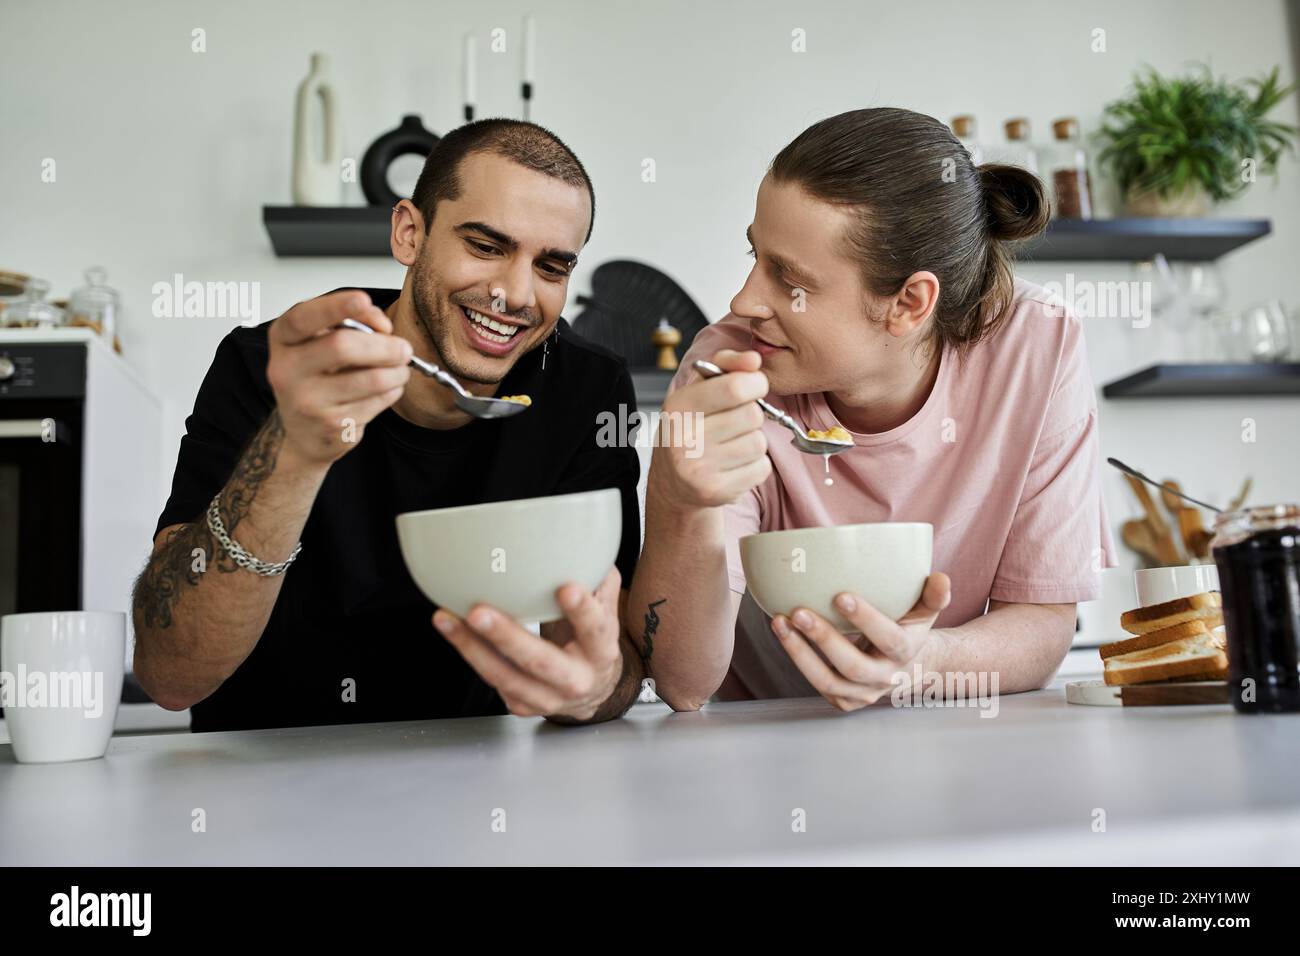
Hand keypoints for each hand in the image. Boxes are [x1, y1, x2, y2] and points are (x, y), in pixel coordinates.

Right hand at [267, 290, 412, 467]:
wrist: (303, 432)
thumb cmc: (316, 377)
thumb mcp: (322, 340)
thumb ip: (350, 321)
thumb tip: (381, 325)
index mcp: (283, 338)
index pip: (303, 318)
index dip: (335, 307)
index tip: (363, 299)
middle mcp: (287, 369)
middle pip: (342, 346)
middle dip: (384, 345)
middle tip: (404, 348)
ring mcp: (307, 401)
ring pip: (370, 378)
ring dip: (397, 371)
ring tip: (400, 369)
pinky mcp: (331, 425)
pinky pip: (377, 401)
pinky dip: (393, 391)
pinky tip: (388, 388)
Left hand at [432, 568, 624, 720]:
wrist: (592, 690)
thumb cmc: (592, 642)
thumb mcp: (604, 613)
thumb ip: (598, 582)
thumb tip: (584, 545)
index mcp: (600, 651)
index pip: (595, 629)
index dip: (581, 611)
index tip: (566, 589)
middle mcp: (575, 679)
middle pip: (540, 662)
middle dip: (507, 637)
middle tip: (479, 613)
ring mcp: (547, 697)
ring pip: (505, 676)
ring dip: (471, 646)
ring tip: (447, 619)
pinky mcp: (521, 704)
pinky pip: (491, 678)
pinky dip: (469, 652)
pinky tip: (452, 630)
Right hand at [648, 348, 771, 509]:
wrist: (673, 481)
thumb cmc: (690, 428)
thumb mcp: (698, 389)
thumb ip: (726, 364)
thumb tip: (754, 360)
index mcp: (679, 407)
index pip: (735, 387)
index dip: (755, 383)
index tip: (752, 387)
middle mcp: (684, 439)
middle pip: (753, 416)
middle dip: (751, 415)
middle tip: (734, 421)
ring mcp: (700, 469)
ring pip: (759, 443)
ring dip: (752, 441)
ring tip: (731, 444)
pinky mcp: (717, 491)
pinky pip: (761, 468)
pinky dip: (755, 465)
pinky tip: (733, 464)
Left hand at [771, 572, 951, 711]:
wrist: (909, 667)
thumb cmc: (909, 628)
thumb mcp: (925, 611)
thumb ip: (933, 595)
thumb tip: (941, 578)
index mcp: (905, 651)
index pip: (889, 639)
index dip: (866, 620)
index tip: (841, 595)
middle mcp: (884, 677)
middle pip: (853, 666)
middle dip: (824, 639)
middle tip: (798, 611)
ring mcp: (862, 693)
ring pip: (828, 680)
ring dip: (799, 652)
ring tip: (779, 623)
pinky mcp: (843, 699)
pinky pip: (817, 683)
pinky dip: (797, 659)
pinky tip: (782, 633)